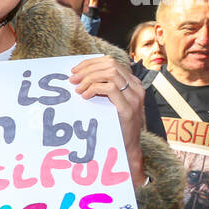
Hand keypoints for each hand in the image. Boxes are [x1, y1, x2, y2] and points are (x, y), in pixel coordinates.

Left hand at [69, 55, 146, 182]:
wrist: (127, 146)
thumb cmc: (115, 124)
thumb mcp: (109, 102)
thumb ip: (102, 88)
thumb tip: (79, 77)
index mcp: (132, 83)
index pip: (111, 62)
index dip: (91, 63)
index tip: (75, 71)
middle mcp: (136, 87)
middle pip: (110, 64)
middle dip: (87, 69)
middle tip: (73, 80)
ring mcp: (134, 97)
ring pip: (110, 73)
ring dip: (90, 78)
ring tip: (78, 89)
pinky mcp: (128, 108)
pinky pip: (110, 88)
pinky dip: (94, 89)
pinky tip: (85, 97)